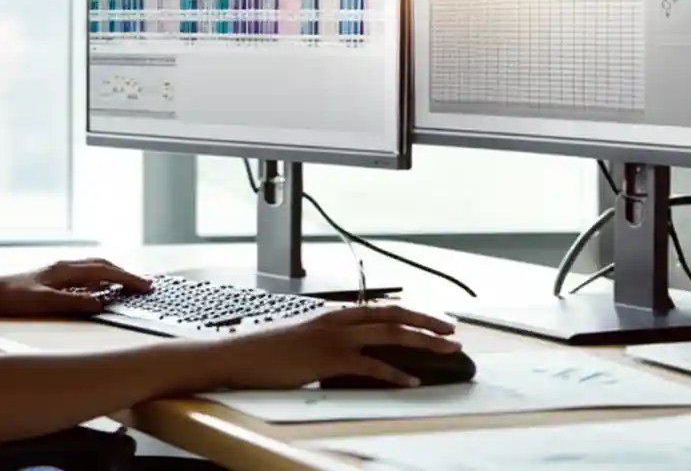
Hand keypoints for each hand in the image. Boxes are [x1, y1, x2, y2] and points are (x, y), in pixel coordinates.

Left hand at [0, 258, 152, 316]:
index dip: (128, 279)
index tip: (147, 287)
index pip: (105, 272)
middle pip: (103, 266)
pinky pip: (84, 273)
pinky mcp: (52, 277)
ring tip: (129, 283)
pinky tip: (99, 286)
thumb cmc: (12, 298)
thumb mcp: (44, 303)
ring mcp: (58, 271)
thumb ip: (74, 303)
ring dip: (115, 274)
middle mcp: (64, 267)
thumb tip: (102, 304)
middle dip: (126, 274)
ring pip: (94, 268)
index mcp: (65, 270)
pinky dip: (100, 277)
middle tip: (145, 285)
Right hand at [216, 305, 459, 388]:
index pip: (379, 309)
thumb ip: (324, 341)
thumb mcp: (300, 339)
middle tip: (452, 331)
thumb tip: (342, 353)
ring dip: (423, 342)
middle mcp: (337, 322)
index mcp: (331, 315)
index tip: (430, 319)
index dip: (409, 313)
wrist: (239, 355)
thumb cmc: (264, 351)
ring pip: (390, 335)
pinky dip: (394, 374)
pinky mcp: (328, 360)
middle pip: (393, 316)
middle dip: (426, 322)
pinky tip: (411, 382)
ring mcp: (334, 339)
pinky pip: (370, 366)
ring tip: (447, 349)